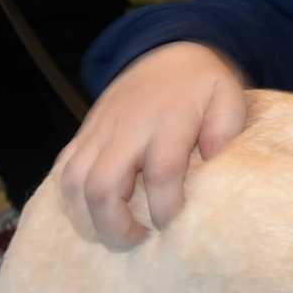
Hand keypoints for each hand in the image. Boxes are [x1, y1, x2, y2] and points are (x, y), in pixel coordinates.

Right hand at [53, 42, 247, 247]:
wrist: (166, 53)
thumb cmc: (202, 84)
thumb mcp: (229, 96)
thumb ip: (225, 130)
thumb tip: (213, 161)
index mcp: (167, 121)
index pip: (161, 174)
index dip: (166, 208)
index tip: (174, 226)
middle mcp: (127, 129)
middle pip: (102, 185)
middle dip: (114, 225)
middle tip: (137, 240)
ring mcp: (99, 132)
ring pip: (73, 183)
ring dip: (87, 218)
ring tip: (115, 232)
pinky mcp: (84, 134)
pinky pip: (63, 171)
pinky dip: (71, 199)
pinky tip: (94, 214)